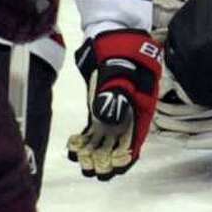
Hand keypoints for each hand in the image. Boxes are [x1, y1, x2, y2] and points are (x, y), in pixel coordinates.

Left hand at [66, 30, 161, 180]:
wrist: (114, 47)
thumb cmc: (122, 61)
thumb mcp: (119, 77)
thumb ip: (114, 97)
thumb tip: (105, 117)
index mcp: (139, 117)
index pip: (133, 146)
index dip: (124, 160)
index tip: (111, 164)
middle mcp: (126, 122)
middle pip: (117, 150)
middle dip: (104, 161)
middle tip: (90, 164)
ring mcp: (112, 119)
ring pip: (103, 145)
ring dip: (91, 154)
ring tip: (79, 156)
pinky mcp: (99, 115)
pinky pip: (92, 134)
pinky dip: (83, 142)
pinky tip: (72, 145)